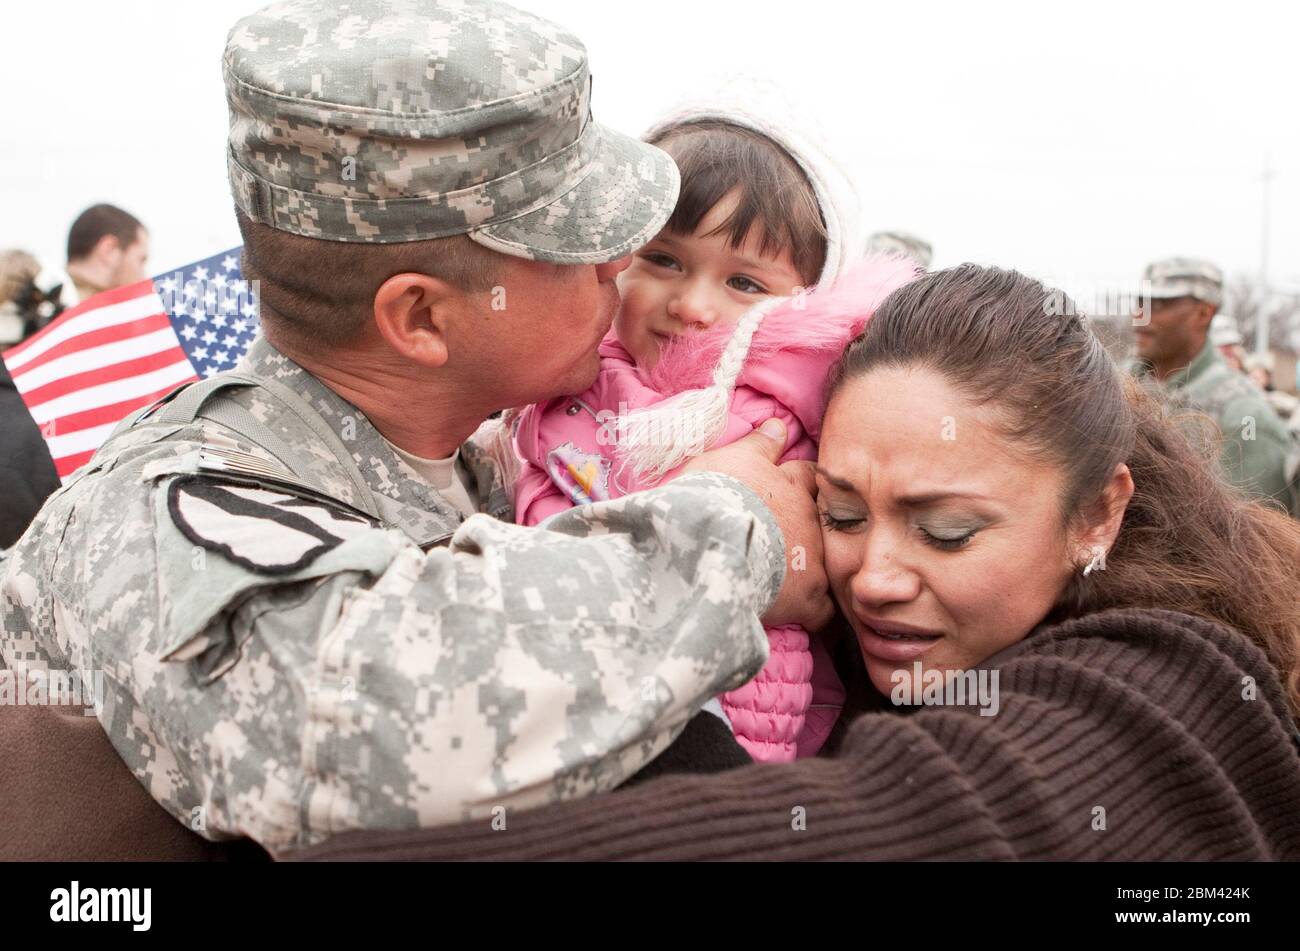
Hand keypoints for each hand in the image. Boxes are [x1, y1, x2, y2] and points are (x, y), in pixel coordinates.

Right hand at [683, 419, 833, 631]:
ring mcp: (813, 559)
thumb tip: (779, 424)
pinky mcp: (807, 597)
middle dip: (812, 531)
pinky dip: (812, 613)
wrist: (710, 542)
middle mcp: (810, 520)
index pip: (810, 478)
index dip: (804, 484)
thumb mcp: (732, 458)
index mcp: (791, 485)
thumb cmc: (714, 495)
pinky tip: (802, 616)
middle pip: (823, 524)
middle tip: (793, 540)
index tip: (797, 490)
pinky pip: (821, 609)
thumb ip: (758, 444)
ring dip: (812, 571)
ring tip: (796, 582)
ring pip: (825, 565)